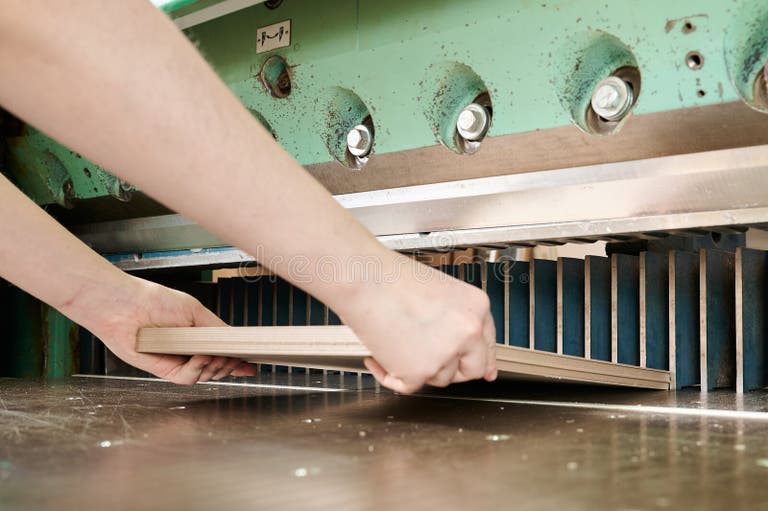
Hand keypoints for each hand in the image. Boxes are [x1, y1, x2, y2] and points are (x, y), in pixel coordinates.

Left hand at [83, 276, 254, 383]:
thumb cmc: (154, 301)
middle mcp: (188, 351)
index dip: (237, 361)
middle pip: (218, 368)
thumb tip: (234, 340)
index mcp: (197, 336)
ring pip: (206, 376)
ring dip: (215, 366)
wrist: (127, 306)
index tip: (250, 364)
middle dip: (229, 365)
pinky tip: (200, 357)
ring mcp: (177, 362)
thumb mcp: (195, 311)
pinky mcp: (164, 371)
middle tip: (234, 357)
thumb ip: (216, 328)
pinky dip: (198, 369)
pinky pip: (188, 378)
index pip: (221, 352)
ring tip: (214, 354)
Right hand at [340, 256, 496, 393]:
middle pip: (471, 370)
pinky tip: (378, 356)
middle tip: (428, 359)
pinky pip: (407, 386)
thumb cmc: (390, 277)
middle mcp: (468, 331)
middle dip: (452, 370)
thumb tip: (461, 349)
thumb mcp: (438, 292)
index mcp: (476, 307)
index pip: (487, 344)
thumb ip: (454, 319)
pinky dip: (388, 375)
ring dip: (418, 368)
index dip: (481, 359)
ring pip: (439, 379)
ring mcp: (446, 353)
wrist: (363, 278)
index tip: (483, 372)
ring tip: (395, 342)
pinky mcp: (419, 371)